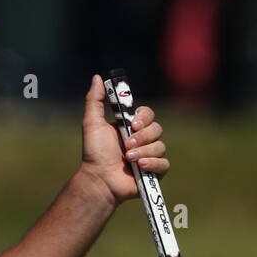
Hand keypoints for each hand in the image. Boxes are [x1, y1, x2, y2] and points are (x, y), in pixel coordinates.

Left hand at [79, 74, 168, 207]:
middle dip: (142, 137)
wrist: (99, 179)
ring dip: (144, 151)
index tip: (133, 124)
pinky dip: (152, 164)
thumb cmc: (94, 153)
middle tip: (127, 145)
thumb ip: (95, 100)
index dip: (144, 117)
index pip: (148, 114)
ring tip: (128, 159)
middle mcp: (143, 140)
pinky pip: (164, 163)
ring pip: (160, 146)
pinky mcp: (155, 172)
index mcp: (132, 127)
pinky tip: (139, 167)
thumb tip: (97, 77)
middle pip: (157, 129)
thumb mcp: (92, 123)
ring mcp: (150, 156)